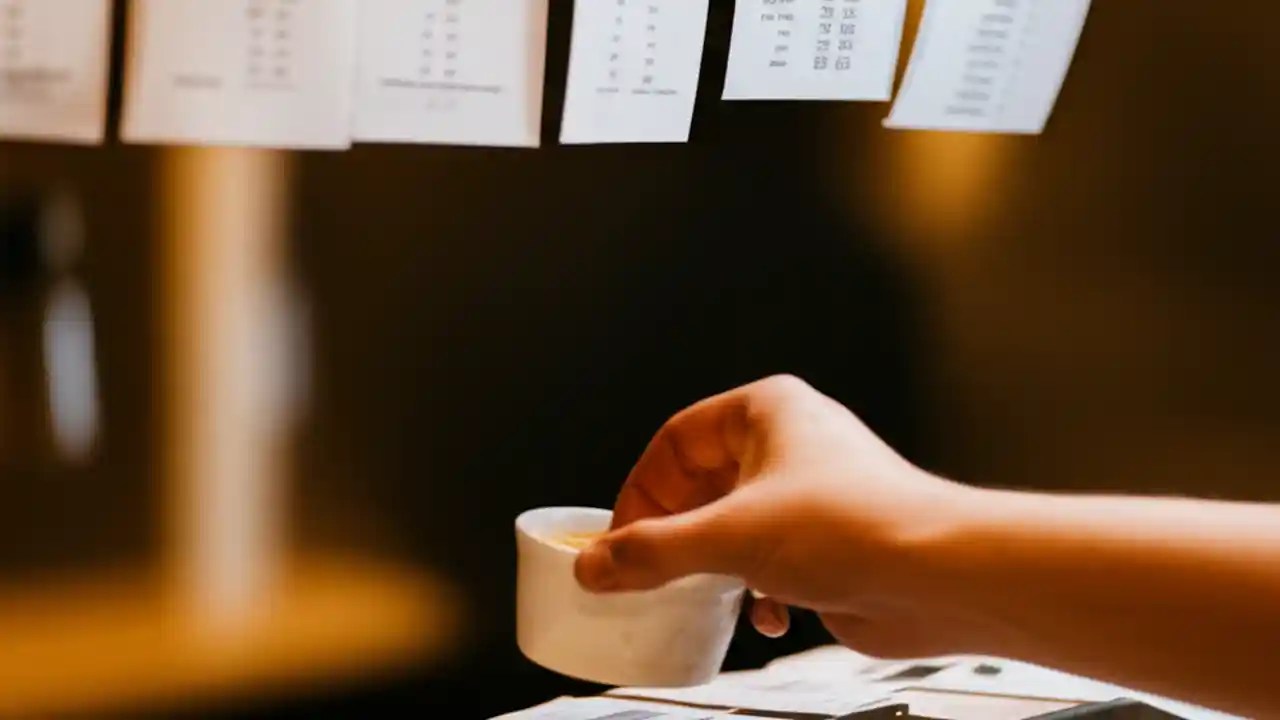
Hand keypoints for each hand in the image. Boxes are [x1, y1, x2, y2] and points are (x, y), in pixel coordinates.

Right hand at [574, 375, 974, 657]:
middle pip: (701, 487)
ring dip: (713, 569)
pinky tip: (762, 614)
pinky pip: (766, 563)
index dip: (640, 491)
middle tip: (645, 570)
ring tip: (700, 594)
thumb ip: (653, 553)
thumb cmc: (861, 526)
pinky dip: (754, 591)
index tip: (620, 536)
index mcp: (767, 411)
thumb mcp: (730, 538)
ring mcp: (809, 495)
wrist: (938, 578)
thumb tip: (600, 563)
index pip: (675, 442)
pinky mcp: (827, 544)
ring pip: (732, 528)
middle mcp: (789, 446)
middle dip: (674, 536)